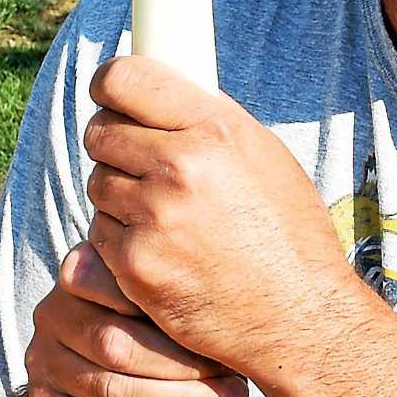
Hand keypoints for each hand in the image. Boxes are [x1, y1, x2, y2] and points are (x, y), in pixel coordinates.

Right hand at [23, 242, 245, 396]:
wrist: (90, 395)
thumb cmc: (142, 336)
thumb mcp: (151, 303)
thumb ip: (174, 291)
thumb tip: (245, 301)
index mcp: (79, 271)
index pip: (123, 288)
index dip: (173, 314)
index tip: (221, 331)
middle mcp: (52, 313)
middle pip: (118, 345)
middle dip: (184, 368)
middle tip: (236, 382)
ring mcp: (42, 362)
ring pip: (113, 391)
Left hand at [81, 56, 356, 375]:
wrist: (297, 316)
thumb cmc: (287, 233)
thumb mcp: (264, 156)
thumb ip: (207, 120)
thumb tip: (156, 94)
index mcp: (215, 129)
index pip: (124, 79)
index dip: (108, 85)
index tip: (109, 96)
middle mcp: (180, 167)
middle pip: (100, 132)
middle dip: (114, 146)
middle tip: (140, 165)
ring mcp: (154, 217)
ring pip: (98, 184)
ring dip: (118, 196)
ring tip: (166, 217)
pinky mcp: (135, 265)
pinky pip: (100, 233)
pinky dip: (121, 240)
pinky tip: (162, 251)